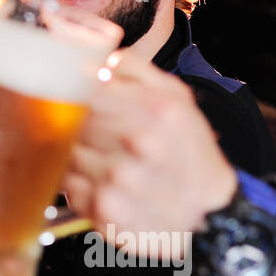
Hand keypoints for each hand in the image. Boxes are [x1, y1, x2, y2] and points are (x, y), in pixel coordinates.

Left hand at [65, 55, 235, 255]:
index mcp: (156, 110)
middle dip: (81, 124)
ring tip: (104, 160)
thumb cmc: (189, 153)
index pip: (89, 90)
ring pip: (67, 150)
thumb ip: (136, 70)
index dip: (80, 94)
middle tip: (100, 135)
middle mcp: (138, 143)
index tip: (83, 100)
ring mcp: (119, 178)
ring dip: (78, 153)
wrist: (208, 215)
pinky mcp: (104, 209)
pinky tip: (101, 182)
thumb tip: (97, 59)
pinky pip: (67, 182)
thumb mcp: (177, 99)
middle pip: (76, 119)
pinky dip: (77, 181)